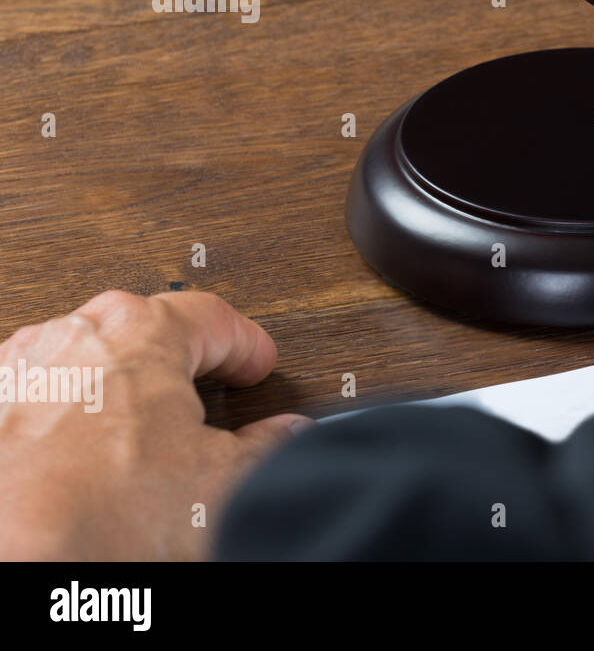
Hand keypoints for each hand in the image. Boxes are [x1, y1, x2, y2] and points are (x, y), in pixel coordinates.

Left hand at [0, 290, 311, 559]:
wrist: (12, 558)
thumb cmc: (95, 513)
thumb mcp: (220, 483)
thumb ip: (265, 448)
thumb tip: (283, 437)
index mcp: (139, 330)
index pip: (212, 318)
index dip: (245, 345)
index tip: (255, 365)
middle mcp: (71, 336)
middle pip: (144, 332)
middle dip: (181, 363)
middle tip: (207, 393)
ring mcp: (17, 373)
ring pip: (87, 365)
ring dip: (119, 392)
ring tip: (141, 443)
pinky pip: (40, 401)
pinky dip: (67, 422)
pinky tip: (84, 466)